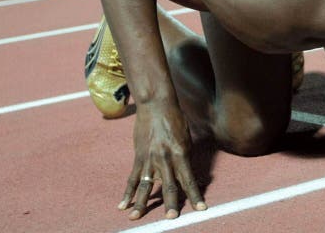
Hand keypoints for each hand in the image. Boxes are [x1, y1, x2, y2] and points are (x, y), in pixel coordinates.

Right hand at [119, 101, 206, 219]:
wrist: (156, 105)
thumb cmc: (175, 120)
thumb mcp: (187, 138)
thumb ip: (186, 158)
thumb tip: (191, 177)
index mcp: (181, 153)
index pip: (189, 179)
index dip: (195, 195)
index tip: (201, 209)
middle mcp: (166, 158)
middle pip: (169, 185)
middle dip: (170, 203)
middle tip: (171, 218)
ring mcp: (150, 159)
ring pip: (146, 185)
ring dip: (142, 203)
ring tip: (136, 217)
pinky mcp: (139, 157)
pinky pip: (133, 178)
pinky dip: (127, 192)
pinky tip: (123, 205)